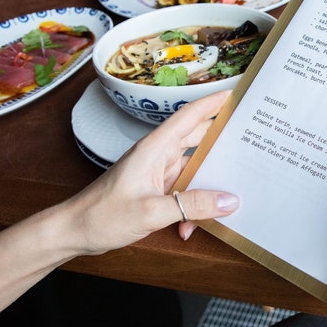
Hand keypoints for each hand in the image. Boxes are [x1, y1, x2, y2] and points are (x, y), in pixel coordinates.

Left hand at [65, 90, 240, 254]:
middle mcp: (159, 156)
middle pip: (199, 140)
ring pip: (195, 170)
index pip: (190, 116)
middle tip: (252, 141)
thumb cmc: (102, 215)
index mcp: (155, 148)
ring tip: (231, 195)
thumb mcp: (151, 211)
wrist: (73, 232)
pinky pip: (185, 193)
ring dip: (208, 187)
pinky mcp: (157, 191)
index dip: (214, 103)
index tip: (237, 94)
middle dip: (223, 142)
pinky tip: (190, 228)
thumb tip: (230, 201)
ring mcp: (158, 173)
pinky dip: (192, 208)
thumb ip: (192, 206)